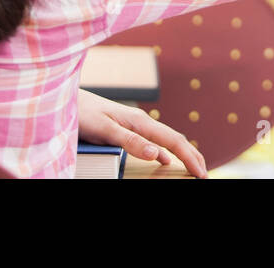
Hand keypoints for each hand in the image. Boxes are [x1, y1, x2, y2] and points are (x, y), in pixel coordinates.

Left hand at [76, 89, 207, 177]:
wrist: (69, 99)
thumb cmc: (84, 114)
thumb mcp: (105, 130)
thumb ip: (130, 141)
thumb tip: (156, 154)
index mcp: (141, 122)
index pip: (174, 141)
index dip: (190, 158)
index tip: (201, 173)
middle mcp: (142, 122)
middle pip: (175, 139)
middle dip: (192, 156)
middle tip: (204, 174)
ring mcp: (137, 125)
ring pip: (166, 140)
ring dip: (181, 154)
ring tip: (192, 167)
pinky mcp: (129, 128)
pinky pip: (155, 142)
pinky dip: (166, 152)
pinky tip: (165, 160)